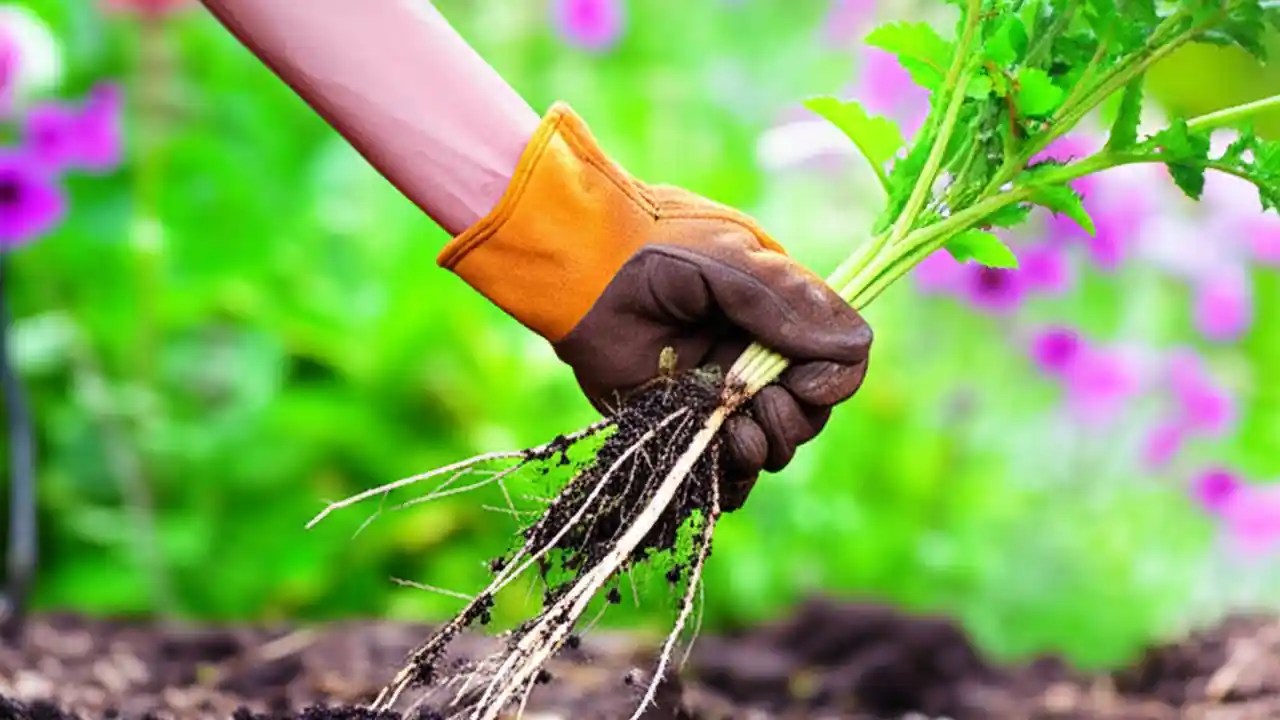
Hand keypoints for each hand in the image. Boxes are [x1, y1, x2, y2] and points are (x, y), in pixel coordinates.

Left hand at [440, 104, 871, 510]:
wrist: (583, 269)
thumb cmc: (658, 249)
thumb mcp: (734, 262)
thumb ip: (791, 303)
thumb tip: (856, 346)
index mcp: (779, 317)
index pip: (835, 363)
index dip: (834, 380)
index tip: (811, 382)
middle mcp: (755, 360)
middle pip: (809, 413)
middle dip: (799, 417)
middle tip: (764, 400)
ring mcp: (718, 397)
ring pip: (773, 446)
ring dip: (772, 445)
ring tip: (742, 427)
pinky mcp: (679, 426)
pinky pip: (724, 472)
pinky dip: (738, 478)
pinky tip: (730, 453)